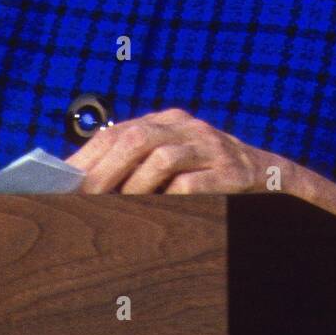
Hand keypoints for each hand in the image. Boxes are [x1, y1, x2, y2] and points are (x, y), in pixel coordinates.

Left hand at [63, 107, 278, 194]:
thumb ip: (139, 165)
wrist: (271, 178)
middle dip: (103, 172)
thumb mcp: (176, 161)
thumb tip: (86, 188)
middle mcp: (187, 128)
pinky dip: (168, 198)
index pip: (118, 132)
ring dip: (132, 187)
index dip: (89, 157)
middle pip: (135, 140)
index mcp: (168, 122)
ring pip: (161, 159)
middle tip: (81, 199)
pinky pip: (192, 184)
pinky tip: (156, 212)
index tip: (64, 183)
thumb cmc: (210, 175)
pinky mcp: (231, 173)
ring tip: (115, 209)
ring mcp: (210, 147)